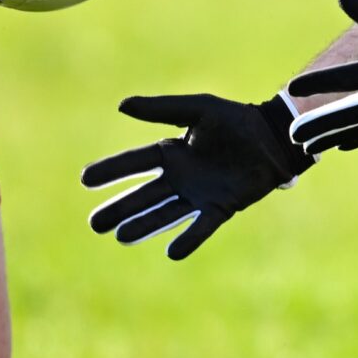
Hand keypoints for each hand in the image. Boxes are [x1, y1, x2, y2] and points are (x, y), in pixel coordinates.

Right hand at [81, 93, 309, 259]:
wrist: (273, 136)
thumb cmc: (236, 120)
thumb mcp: (197, 109)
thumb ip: (161, 108)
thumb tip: (121, 105)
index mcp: (171, 152)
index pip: (134, 163)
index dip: (110, 171)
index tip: (84, 179)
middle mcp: (180, 177)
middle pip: (143, 195)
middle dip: (119, 208)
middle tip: (94, 224)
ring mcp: (198, 195)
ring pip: (164, 213)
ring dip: (143, 225)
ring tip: (119, 236)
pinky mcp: (220, 208)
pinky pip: (200, 227)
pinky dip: (187, 240)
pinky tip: (172, 252)